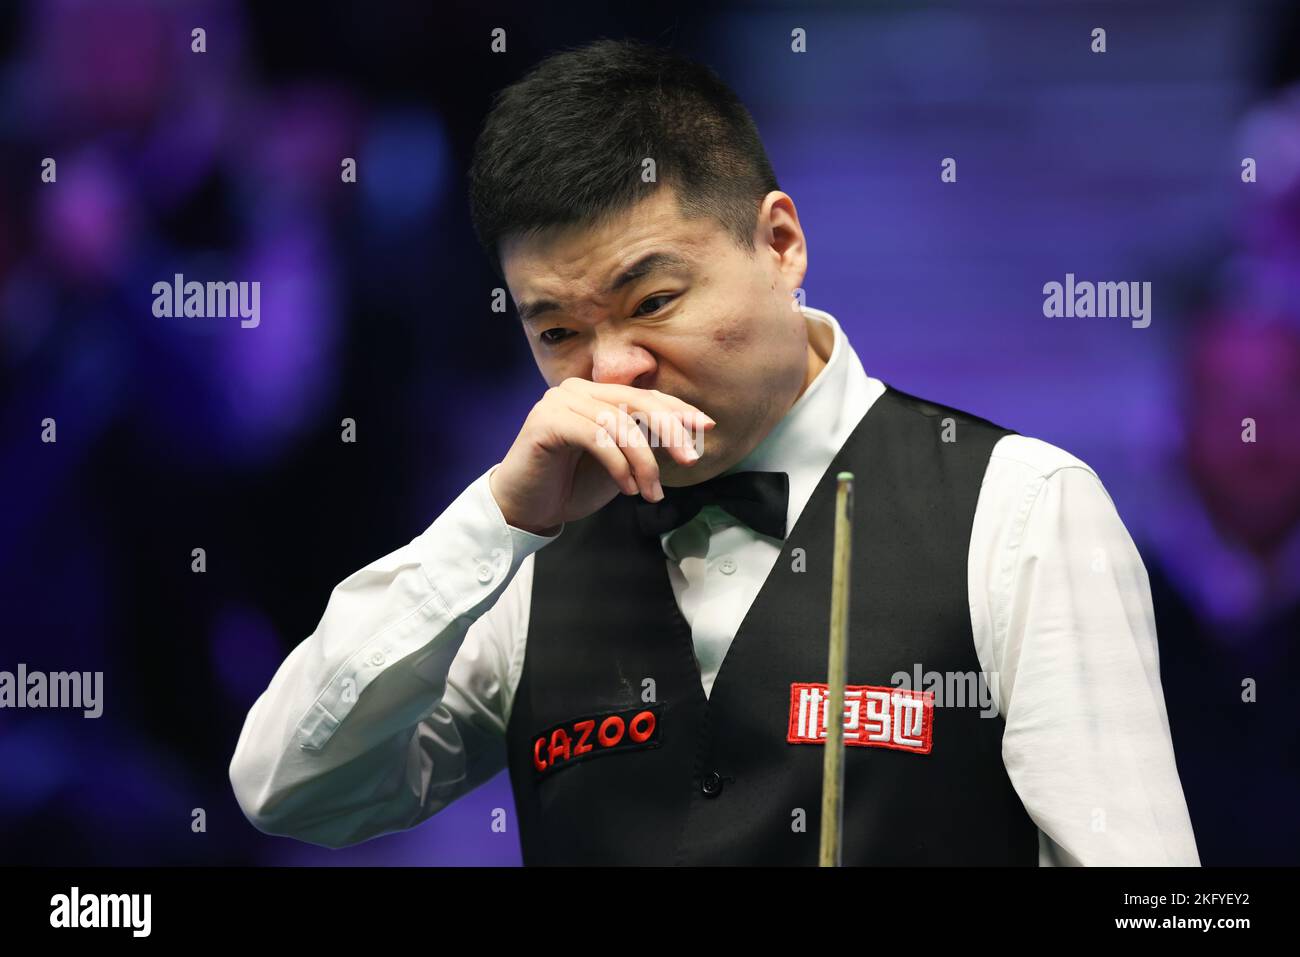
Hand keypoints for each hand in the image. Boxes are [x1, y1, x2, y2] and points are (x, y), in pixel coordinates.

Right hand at [489, 378, 714, 534]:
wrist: (526, 509)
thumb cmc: (572, 486)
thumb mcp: (620, 463)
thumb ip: (644, 444)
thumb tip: (687, 435)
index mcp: (595, 395)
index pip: (644, 396)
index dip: (677, 409)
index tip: (705, 427)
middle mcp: (577, 390)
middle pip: (637, 402)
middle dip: (670, 431)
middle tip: (690, 461)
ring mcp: (559, 401)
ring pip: (619, 422)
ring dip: (643, 462)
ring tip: (650, 493)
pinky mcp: (546, 421)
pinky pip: (595, 436)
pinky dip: (618, 464)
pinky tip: (627, 488)